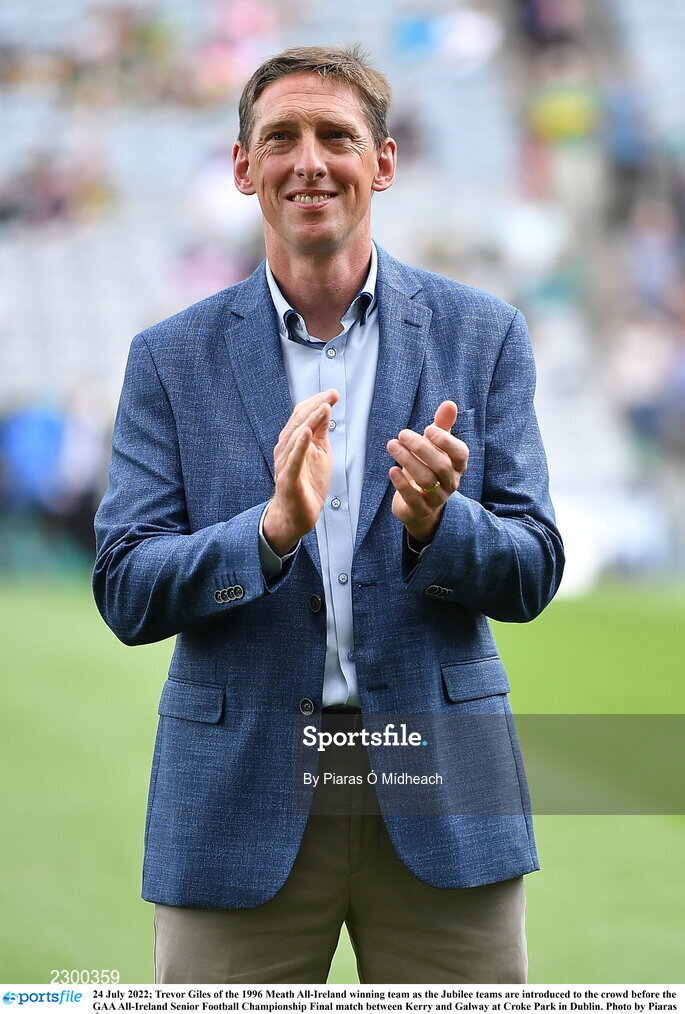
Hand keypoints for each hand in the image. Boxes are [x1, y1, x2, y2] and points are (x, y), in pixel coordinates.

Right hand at [263, 389, 338, 555]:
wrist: (298, 514)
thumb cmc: (309, 483)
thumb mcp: (321, 452)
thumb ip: (321, 432)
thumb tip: (326, 408)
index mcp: (294, 441)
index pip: (302, 415)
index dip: (317, 402)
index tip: (334, 393)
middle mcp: (286, 448)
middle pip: (299, 421)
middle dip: (316, 406)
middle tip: (332, 395)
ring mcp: (285, 463)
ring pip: (296, 436)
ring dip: (310, 420)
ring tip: (323, 407)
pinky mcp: (288, 478)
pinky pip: (293, 459)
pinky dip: (300, 445)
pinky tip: (307, 432)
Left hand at [387, 400, 468, 543]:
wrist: (421, 506)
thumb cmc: (429, 468)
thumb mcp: (436, 447)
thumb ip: (442, 426)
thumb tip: (450, 403)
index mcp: (458, 466)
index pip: (460, 453)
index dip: (445, 441)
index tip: (427, 429)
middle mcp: (451, 482)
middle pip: (442, 466)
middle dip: (421, 448)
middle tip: (403, 434)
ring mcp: (437, 498)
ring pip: (426, 480)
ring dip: (408, 460)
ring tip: (392, 445)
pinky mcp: (420, 510)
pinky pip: (413, 498)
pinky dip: (402, 483)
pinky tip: (392, 470)